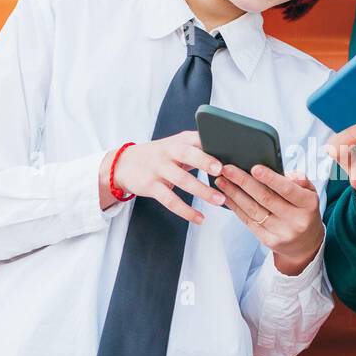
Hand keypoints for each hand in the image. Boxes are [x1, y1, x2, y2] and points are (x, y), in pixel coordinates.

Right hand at [101, 130, 225, 224]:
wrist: (124, 164)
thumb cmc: (161, 156)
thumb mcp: (177, 146)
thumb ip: (199, 149)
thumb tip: (231, 159)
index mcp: (180, 140)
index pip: (199, 138)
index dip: (214, 144)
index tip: (232, 152)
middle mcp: (169, 152)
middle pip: (188, 155)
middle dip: (205, 162)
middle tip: (222, 171)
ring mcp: (159, 169)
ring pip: (182, 180)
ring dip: (202, 191)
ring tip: (220, 200)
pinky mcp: (151, 186)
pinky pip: (170, 200)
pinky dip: (186, 211)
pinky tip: (200, 218)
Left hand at [214, 164, 323, 274]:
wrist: (306, 244)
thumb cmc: (304, 211)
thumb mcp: (310, 192)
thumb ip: (299, 180)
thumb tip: (283, 173)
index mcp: (308, 204)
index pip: (287, 189)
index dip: (270, 179)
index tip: (254, 168)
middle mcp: (296, 220)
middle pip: (265, 198)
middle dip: (244, 182)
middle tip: (227, 169)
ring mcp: (282, 233)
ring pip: (253, 210)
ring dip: (234, 194)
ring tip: (221, 181)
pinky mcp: (268, 241)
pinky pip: (248, 221)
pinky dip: (235, 207)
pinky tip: (227, 196)